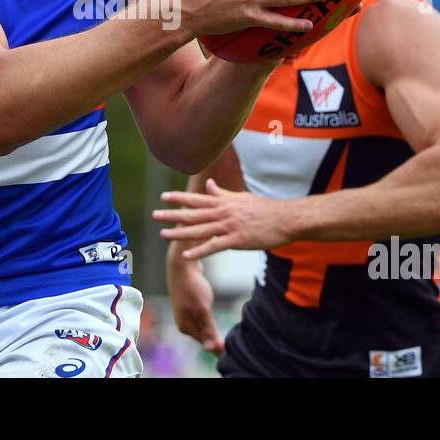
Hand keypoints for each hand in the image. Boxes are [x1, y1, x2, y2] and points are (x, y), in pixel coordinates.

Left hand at [154, 179, 297, 259]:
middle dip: (172, 214)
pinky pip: (214, 246)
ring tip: (163, 234)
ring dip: (180, 232)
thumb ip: (223, 193)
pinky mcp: (236, 240)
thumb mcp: (241, 198)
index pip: (197, 198)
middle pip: (193, 213)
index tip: (163, 197)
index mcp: (223, 202)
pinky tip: (186, 254)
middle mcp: (223, 212)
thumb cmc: (264, 209)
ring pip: (199, 229)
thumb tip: (210, 184)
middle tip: (155, 215)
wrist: (284, 219)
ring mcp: (229, 226)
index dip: (179, 198)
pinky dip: (199, 250)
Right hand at [166, 254, 224, 354]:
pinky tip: (215, 320)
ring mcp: (186, 312)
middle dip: (215, 339)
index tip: (232, 349)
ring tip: (227, 335)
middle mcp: (183, 321)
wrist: (183, 263)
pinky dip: (210, 319)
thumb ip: (207, 329)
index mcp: (185, 326)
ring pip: (203, 326)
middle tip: (232, 344)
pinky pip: (202, 316)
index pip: (204, 343)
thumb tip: (212, 349)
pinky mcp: (190, 303)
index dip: (218, 347)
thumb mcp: (202, 310)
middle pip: (203, 336)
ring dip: (213, 330)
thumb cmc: (192, 287)